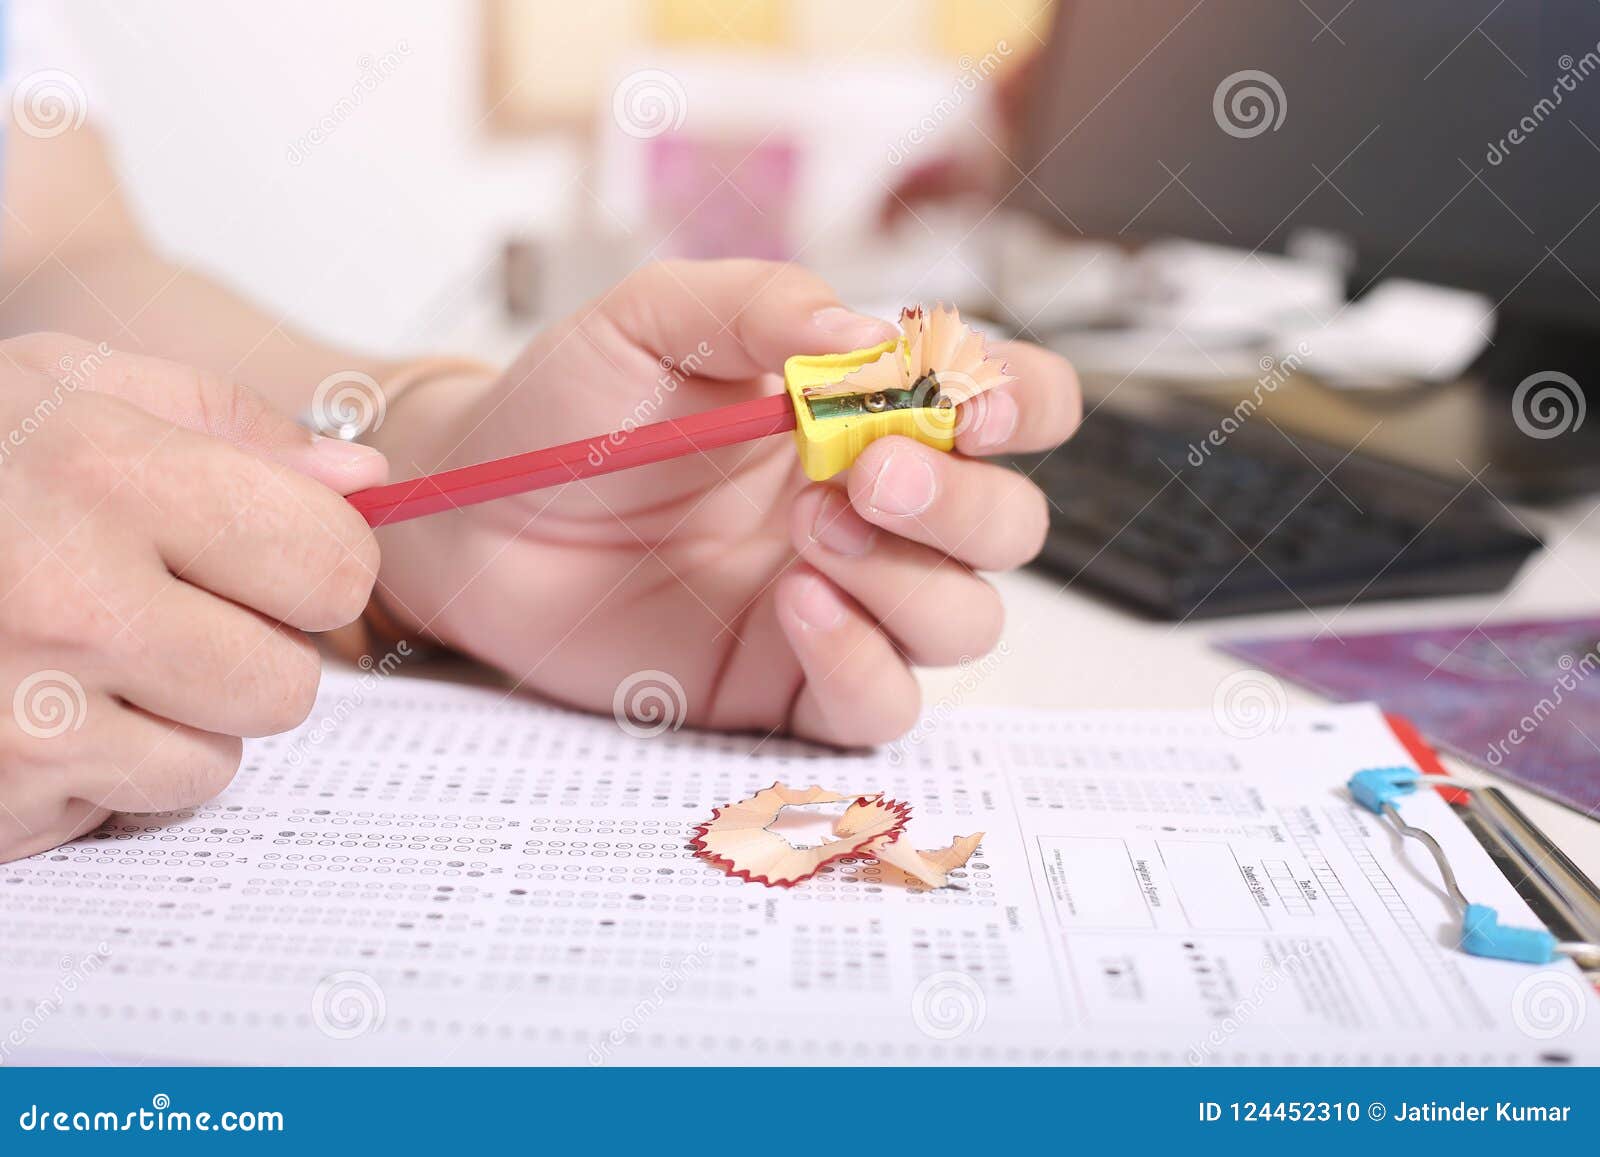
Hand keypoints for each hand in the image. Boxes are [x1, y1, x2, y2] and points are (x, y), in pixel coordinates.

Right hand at [0, 333, 386, 861]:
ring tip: (83, 653)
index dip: (317, 562)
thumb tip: (366, 485)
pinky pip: (130, 807)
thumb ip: (233, 426)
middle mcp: (66, 599)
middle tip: (168, 608)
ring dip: (178, 717)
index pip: (333, 563)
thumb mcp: (69, 385)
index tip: (275, 555)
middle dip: (250, 651)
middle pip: (288, 684)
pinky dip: (105, 769)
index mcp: (106, 474)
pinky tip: (36, 705)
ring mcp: (20, 714)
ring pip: (218, 760)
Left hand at [372, 261, 1079, 744]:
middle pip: (1006, 525)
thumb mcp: (648, 321)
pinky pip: (881, 706)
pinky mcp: (789, 688)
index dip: (1022, 403)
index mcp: (863, 413)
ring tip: (807, 537)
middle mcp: (873, 513)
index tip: (974, 405)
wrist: (474, 522)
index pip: (1004, 404)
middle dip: (962, 501)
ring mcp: (842, 605)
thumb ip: (757, 305)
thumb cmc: (567, 416)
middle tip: (865, 472)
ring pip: (965, 620)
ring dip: (912, 579)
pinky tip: (793, 607)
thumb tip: (873, 334)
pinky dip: (862, 662)